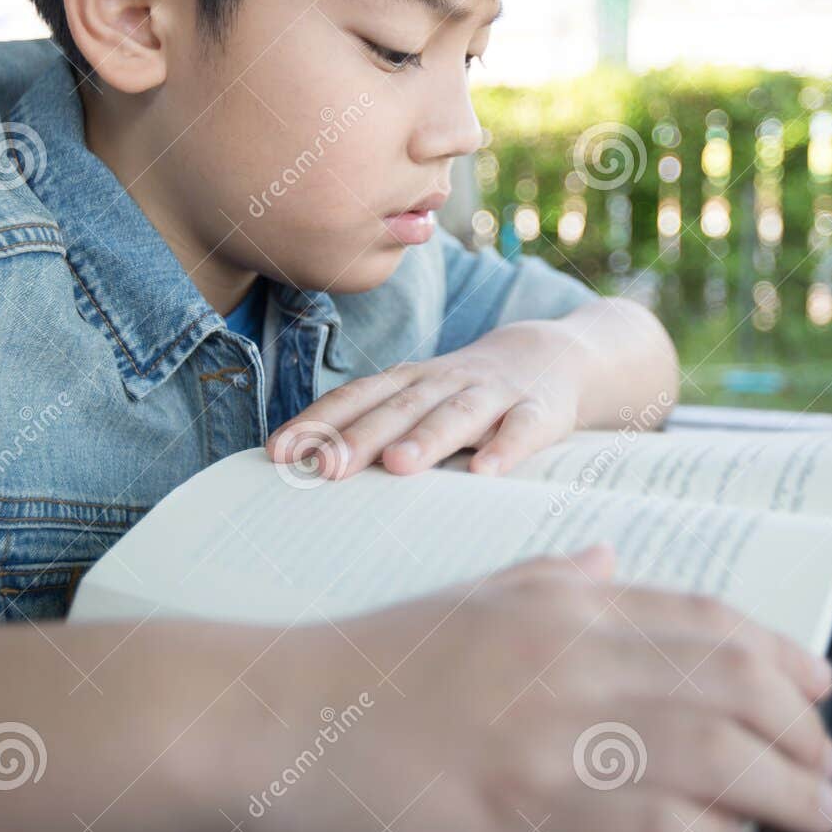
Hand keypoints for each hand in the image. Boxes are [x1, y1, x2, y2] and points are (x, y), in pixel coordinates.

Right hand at [193, 547, 831, 831]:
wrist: (266, 718)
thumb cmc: (358, 667)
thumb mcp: (462, 598)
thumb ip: (544, 577)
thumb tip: (608, 557)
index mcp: (556, 606)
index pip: (707, 623)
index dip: (781, 658)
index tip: (815, 692)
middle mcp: (571, 657)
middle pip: (733, 686)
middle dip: (802, 732)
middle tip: (824, 770)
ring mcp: (552, 734)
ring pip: (717, 756)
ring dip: (783, 793)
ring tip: (810, 818)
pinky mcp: (525, 816)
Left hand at [267, 320, 585, 478]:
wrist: (553, 357)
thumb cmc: (467, 392)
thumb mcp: (420, 399)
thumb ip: (375, 425)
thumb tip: (307, 465)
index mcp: (410, 381)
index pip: (357, 397)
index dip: (318, 422)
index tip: (279, 452)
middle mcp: (446, 383)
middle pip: (399, 408)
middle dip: (361, 436)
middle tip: (326, 466)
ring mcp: (494, 395)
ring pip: (457, 415)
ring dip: (427, 438)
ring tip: (398, 466)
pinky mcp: (539, 412)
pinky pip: (522, 431)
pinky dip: (505, 450)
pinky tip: (486, 474)